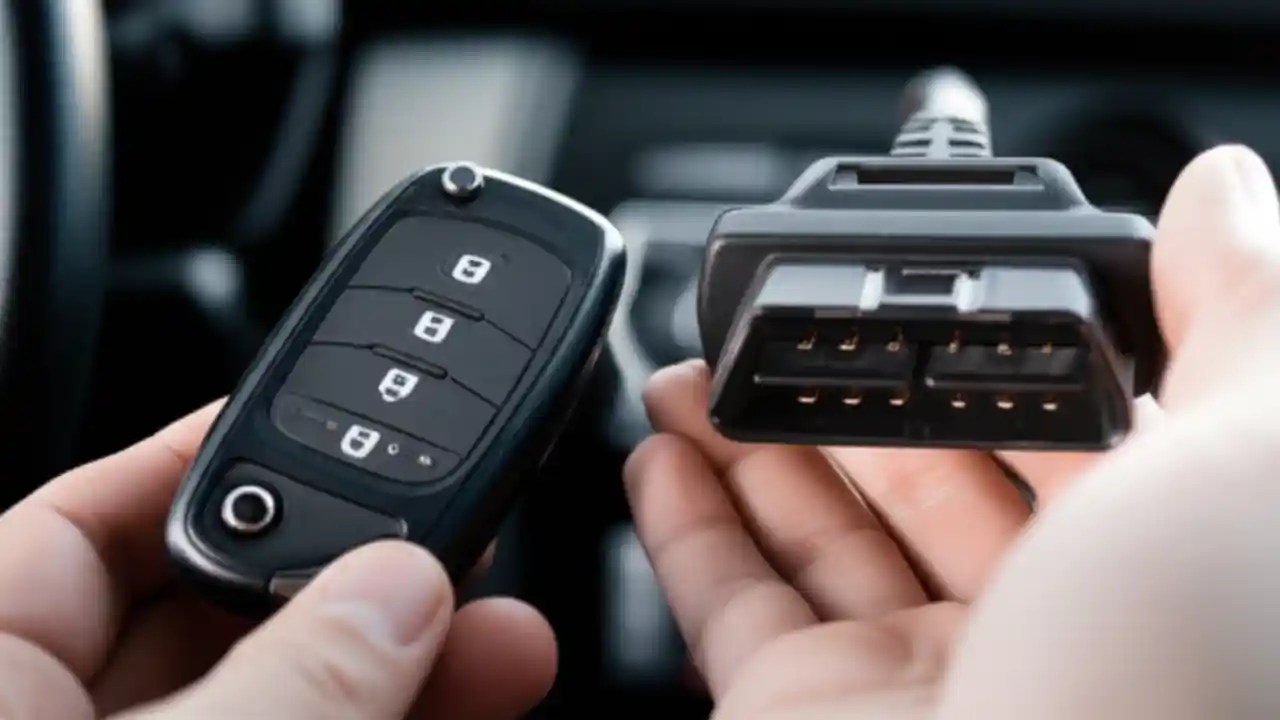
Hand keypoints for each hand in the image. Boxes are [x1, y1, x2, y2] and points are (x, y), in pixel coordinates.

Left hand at [0, 401, 555, 718]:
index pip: (82, 525)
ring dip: (407, 658)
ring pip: (292, 694)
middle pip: (215, 609)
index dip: (200, 457)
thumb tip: (398, 589)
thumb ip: (292, 682)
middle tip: (437, 537)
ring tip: (506, 630)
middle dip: (343, 568)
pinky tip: (484, 692)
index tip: (315, 420)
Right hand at [625, 143, 1279, 717]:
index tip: (922, 279)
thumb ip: (1250, 311)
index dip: (988, 341)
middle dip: (842, 387)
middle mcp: (1046, 632)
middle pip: (922, 472)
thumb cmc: (1179, 705)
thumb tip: (1227, 195)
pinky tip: (660, 456)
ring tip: (690, 369)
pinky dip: (687, 527)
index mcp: (1160, 563)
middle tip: (771, 321)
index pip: (1069, 421)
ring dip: (746, 441)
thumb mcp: (1255, 466)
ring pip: (819, 534)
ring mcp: (919, 686)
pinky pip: (734, 606)